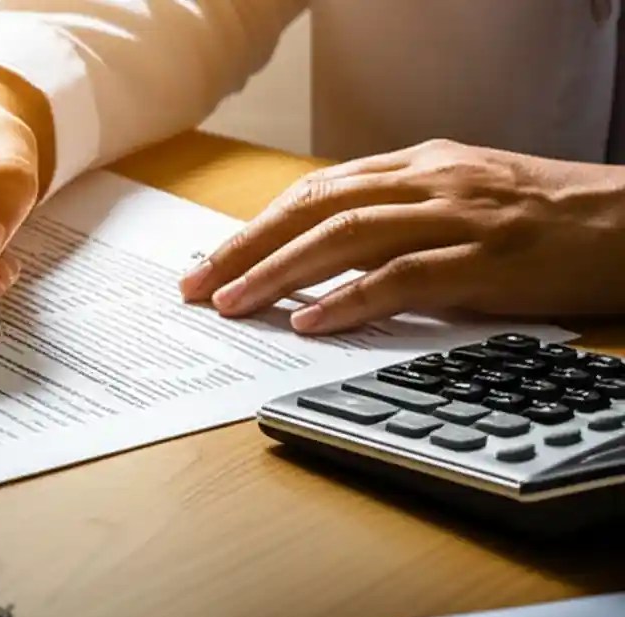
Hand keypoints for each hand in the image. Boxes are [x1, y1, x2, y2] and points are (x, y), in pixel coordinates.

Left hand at [178, 139, 624, 332]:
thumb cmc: (549, 218)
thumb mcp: (465, 197)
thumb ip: (399, 215)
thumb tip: (324, 251)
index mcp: (420, 165)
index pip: (316, 191)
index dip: (257, 227)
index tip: (212, 261)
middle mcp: (430, 182)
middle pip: (315, 209)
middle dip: (245, 248)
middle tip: (195, 286)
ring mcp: (459, 218)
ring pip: (345, 238)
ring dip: (279, 273)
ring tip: (233, 304)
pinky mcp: (488, 262)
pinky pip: (403, 278)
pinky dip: (349, 300)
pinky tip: (311, 322)